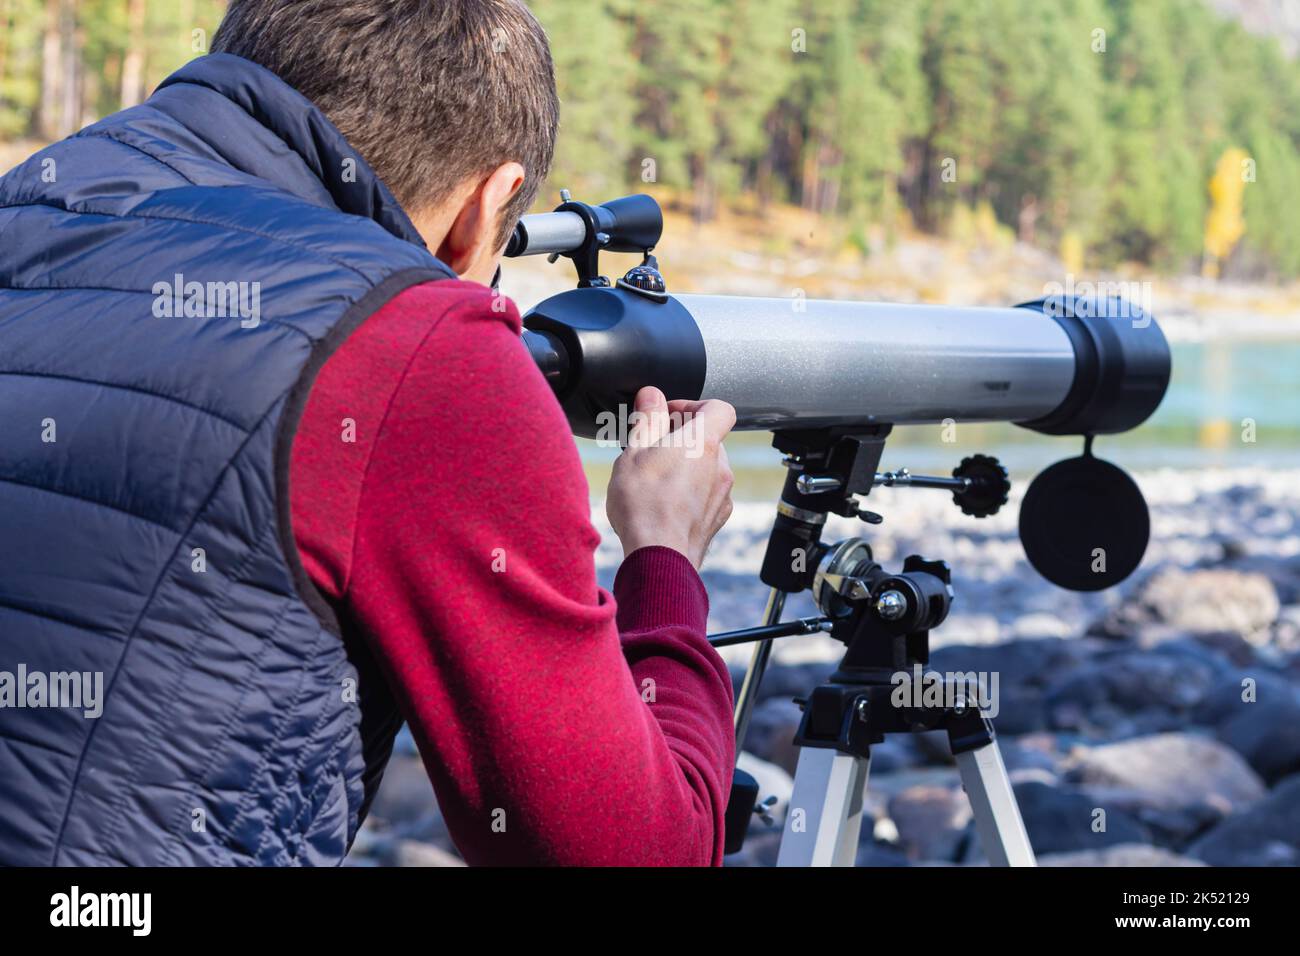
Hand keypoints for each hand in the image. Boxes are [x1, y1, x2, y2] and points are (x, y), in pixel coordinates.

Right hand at [605, 386, 736, 569]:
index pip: (719, 407)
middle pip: (710, 438)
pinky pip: (707, 493)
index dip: (693, 405)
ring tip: (654, 478)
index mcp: (702, 442)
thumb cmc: (644, 504)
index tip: (668, 416)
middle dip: (683, 437)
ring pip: (707, 467)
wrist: (658, 556)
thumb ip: (648, 419)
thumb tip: (652, 395)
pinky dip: (690, 491)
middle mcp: (720, 466)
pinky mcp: (717, 517)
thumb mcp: (635, 451)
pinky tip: (664, 502)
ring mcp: (722, 494)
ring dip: (686, 466)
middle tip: (653, 447)